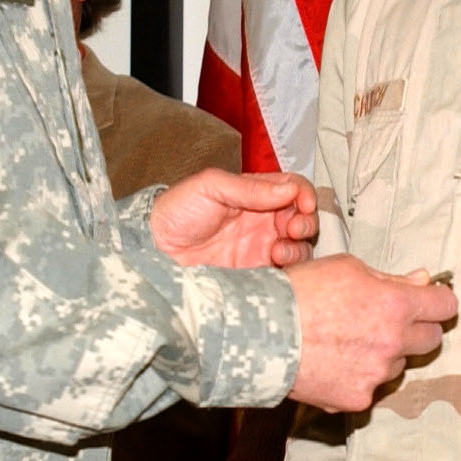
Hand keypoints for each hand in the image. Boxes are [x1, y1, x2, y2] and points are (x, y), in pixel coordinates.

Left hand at [152, 170, 319, 269]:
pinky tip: (275, 263)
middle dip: (306, 222)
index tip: (302, 203)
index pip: (294, 188)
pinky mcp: (258, 273)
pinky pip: (287, 272)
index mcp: (255, 194)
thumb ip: (250, 187)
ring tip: (278, 250)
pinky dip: (291, 268)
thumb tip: (289, 190)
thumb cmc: (176, 212)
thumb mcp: (210, 186)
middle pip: (303, 218)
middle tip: (293, 229)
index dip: (304, 194)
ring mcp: (262, 248)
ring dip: (299, 246)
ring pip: (300, 246)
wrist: (154, 251)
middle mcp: (264, 220)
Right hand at [283, 260, 457, 411]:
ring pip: (397, 365)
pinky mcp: (356, 399)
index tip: (430, 300)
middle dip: (417, 329)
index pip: (445, 306)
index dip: (437, 301)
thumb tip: (423, 280)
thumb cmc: (300, 291)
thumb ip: (391, 279)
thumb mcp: (347, 268)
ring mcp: (376, 375)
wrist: (257, 332)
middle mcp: (393, 343)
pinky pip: (370, 387)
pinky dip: (358, 377)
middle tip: (389, 321)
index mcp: (396, 305)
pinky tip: (332, 363)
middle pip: (431, 340)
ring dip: (384, 354)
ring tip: (346, 341)